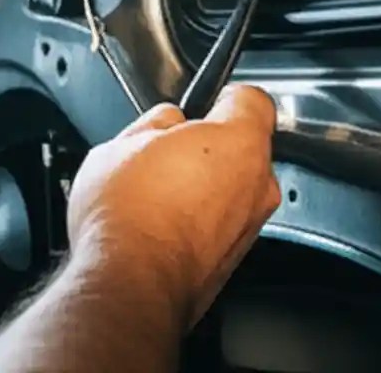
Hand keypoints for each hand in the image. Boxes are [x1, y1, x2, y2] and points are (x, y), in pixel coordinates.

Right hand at [65, 85, 279, 327]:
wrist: (129, 284)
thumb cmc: (129, 215)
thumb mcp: (123, 142)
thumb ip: (157, 122)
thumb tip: (165, 123)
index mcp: (240, 141)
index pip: (252, 98)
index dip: (219, 97)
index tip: (199, 104)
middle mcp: (257, 184)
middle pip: (241, 146)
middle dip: (207, 146)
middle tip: (164, 153)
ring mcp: (250, 225)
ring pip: (232, 188)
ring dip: (203, 186)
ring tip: (156, 194)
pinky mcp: (234, 258)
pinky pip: (222, 223)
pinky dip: (199, 220)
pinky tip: (162, 224)